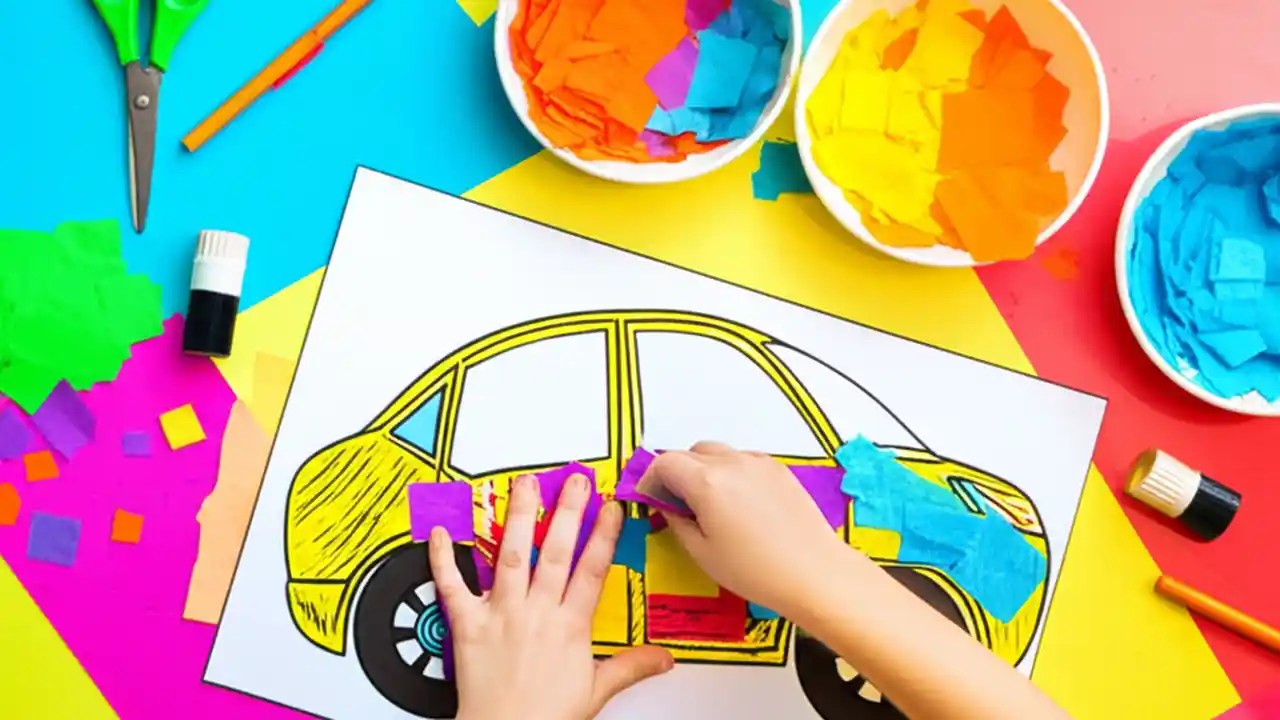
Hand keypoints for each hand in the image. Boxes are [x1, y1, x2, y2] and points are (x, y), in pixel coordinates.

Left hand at [429, 473, 673, 719]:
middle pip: (555, 551)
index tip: (610, 507)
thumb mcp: (596, 691)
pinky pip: (451, 585)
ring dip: (517, 517)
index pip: (592, 569)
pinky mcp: (467, 624)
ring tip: (524, 485)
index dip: (603, 534)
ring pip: (511, 555)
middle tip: (573, 480)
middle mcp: (536, 612)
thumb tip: (662, 659)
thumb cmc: (545, 718)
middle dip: (567, 511)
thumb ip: (630, 667)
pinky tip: (442, 531)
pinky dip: (442, 558)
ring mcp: (500, 614)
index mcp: (569, 626)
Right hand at [643, 442, 852, 617]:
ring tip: (708, 506)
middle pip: (689, 453)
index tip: (650, 499)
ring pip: (718, 453)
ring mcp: (758, 463)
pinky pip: (743, 461)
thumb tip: (668, 506)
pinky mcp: (778, 470)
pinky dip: (730, 473)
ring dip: (703, 470)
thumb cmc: (756, 570)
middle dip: (676, 473)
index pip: (664, 463)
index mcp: (706, 482)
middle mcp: (732, 463)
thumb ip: (678, 521)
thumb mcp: (702, 553)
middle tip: (675, 504)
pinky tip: (737, 505)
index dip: (651, 480)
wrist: (814, 573)